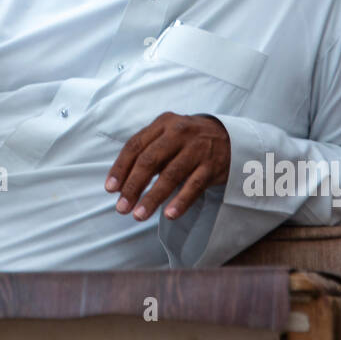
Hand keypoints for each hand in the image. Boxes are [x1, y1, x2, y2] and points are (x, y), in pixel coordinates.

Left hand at [104, 112, 229, 220]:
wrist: (229, 137)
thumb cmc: (187, 141)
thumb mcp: (167, 137)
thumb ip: (146, 154)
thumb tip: (121, 185)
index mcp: (162, 124)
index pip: (135, 145)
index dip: (121, 168)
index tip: (110, 189)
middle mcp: (179, 133)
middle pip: (150, 160)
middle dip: (133, 186)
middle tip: (121, 207)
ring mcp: (197, 149)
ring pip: (171, 175)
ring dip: (153, 198)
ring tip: (139, 215)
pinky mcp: (212, 165)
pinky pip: (194, 186)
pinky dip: (181, 201)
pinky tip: (169, 215)